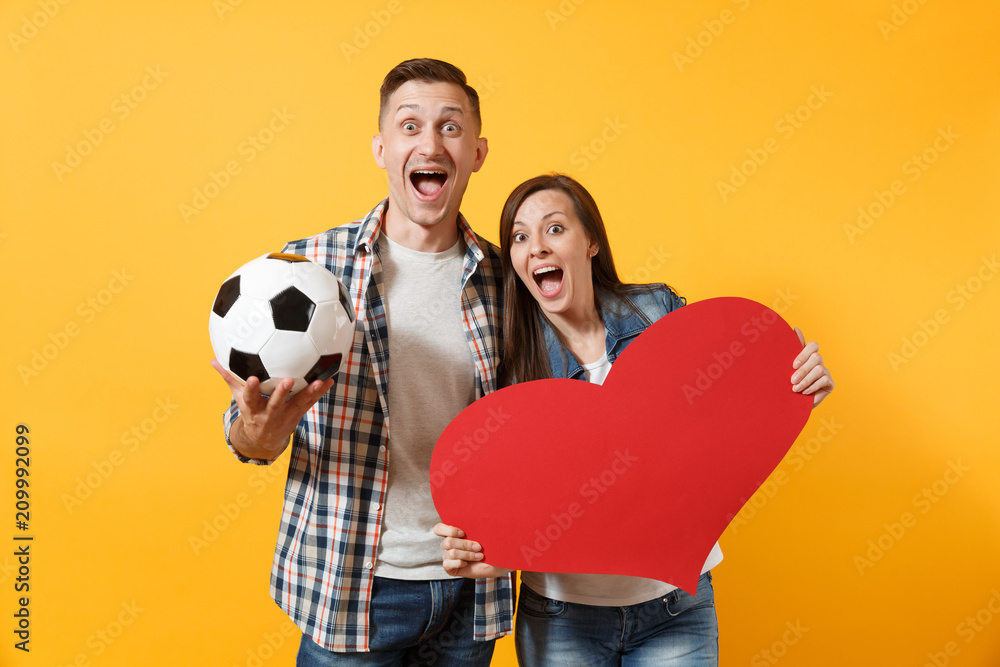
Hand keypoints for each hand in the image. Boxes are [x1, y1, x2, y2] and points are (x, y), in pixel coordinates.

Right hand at [211, 358, 335, 459]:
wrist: (263, 440)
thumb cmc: (251, 411)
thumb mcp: (239, 397)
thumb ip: (229, 377)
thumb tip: (213, 359)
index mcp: (252, 408)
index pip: (249, 398)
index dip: (251, 389)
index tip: (252, 379)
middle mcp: (268, 414)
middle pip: (275, 404)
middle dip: (281, 393)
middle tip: (289, 381)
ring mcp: (285, 416)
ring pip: (297, 404)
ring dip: (309, 393)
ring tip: (318, 381)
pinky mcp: (298, 415)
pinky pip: (309, 403)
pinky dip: (320, 392)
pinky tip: (330, 380)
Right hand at [434, 523, 512, 578]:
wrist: (495, 563)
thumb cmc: (489, 546)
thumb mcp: (483, 533)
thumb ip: (475, 525)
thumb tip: (477, 512)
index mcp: (452, 533)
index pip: (438, 528)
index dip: (448, 530)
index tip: (463, 532)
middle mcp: (447, 544)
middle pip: (448, 541)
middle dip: (465, 544)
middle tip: (479, 546)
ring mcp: (447, 556)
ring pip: (451, 552)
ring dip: (468, 554)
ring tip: (479, 556)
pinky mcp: (449, 568)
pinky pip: (448, 564)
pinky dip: (459, 562)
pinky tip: (467, 563)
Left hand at [791, 328, 833, 407]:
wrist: (791, 402)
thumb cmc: (787, 382)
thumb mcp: (786, 366)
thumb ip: (792, 348)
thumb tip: (795, 327)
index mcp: (808, 356)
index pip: (812, 345)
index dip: (804, 353)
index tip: (793, 364)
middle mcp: (818, 362)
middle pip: (816, 357)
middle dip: (803, 370)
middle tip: (792, 380)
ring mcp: (825, 372)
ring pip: (819, 369)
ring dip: (805, 380)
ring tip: (795, 388)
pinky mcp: (830, 383)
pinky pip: (823, 380)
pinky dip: (812, 386)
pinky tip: (804, 392)